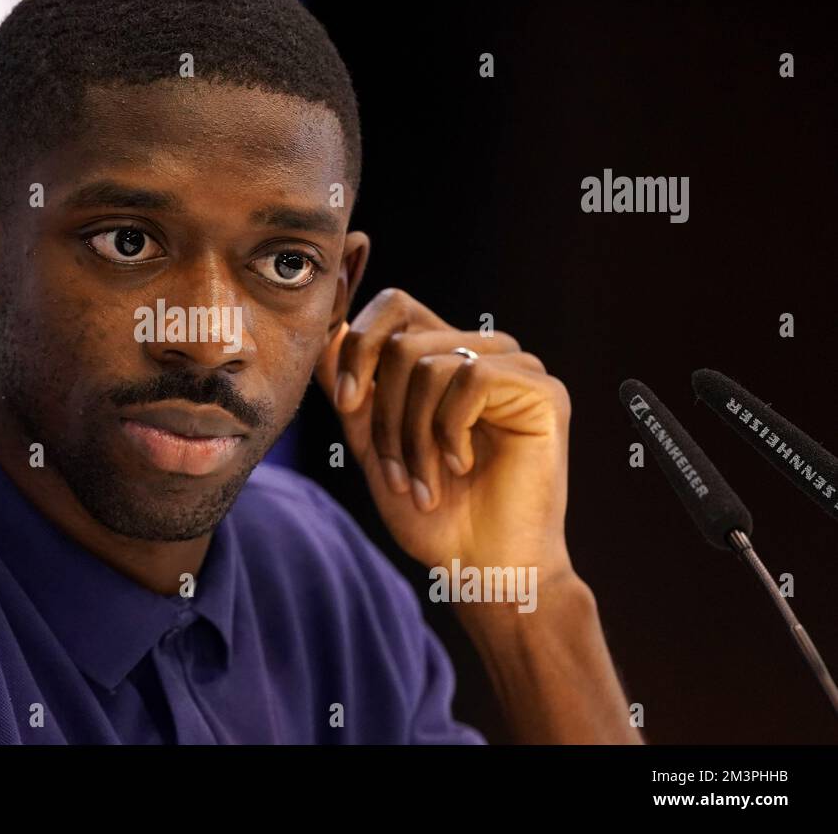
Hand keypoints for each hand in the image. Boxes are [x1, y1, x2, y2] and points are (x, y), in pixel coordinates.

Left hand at [315, 288, 573, 580]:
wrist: (481, 567)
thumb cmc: (432, 514)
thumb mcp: (373, 444)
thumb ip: (351, 388)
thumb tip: (329, 329)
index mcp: (446, 357)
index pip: (395, 306)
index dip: (359, 346)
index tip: (346, 403)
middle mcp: (483, 352)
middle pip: (401, 341)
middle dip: (382, 414)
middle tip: (396, 474)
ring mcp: (518, 367)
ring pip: (429, 363)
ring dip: (412, 435)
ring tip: (425, 483)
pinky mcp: (544, 390)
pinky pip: (471, 379)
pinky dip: (450, 432)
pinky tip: (462, 466)